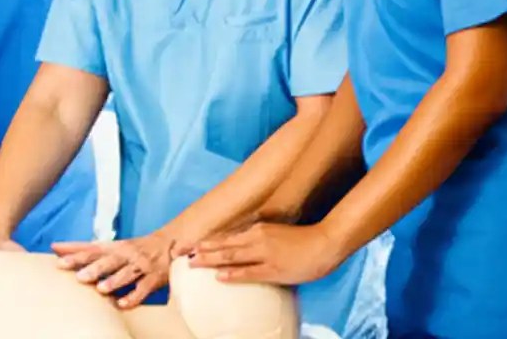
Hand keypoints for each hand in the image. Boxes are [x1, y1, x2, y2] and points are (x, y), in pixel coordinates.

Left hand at [52, 232, 173, 308]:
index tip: (60, 262)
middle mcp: (126, 255)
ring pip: (127, 274)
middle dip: (95, 269)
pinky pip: (143, 289)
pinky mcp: (153, 279)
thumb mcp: (109, 245)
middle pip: (109, 261)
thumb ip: (83, 248)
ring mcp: (140, 266)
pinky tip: (122, 304)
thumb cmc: (132, 248)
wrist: (171, 244)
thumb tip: (55, 247)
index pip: (92, 250)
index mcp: (114, 247)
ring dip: (114, 281)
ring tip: (101, 289)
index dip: (76, 255)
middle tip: (79, 277)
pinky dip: (134, 296)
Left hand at [190, 222, 346, 285]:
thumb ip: (259, 239)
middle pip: (223, 245)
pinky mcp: (274, 268)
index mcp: (257, 230)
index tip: (189, 244)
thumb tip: (244, 247)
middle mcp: (257, 239)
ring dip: (210, 260)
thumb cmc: (303, 240)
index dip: (206, 241)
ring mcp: (265, 254)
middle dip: (201, 250)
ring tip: (193, 263)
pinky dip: (233, 274)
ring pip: (231, 257)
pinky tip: (219, 276)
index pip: (226, 237)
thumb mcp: (276, 234)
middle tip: (181, 254)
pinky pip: (250, 272)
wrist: (325, 242)